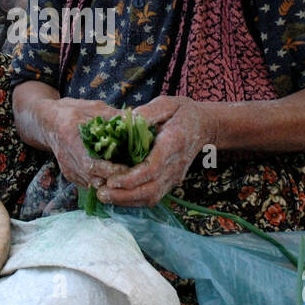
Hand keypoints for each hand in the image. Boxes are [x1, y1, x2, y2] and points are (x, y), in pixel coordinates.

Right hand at [42, 98, 130, 190]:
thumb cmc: (72, 111)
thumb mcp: (92, 108)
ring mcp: (68, 169)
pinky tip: (116, 175)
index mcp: (70, 137)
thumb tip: (138, 120)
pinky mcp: (71, 175)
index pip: (90, 163)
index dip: (110, 169)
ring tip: (128, 175)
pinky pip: (90, 184)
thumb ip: (113, 116)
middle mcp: (67, 158)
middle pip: (93, 178)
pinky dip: (104, 182)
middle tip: (135, 174)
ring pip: (92, 184)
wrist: (48, 122)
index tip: (128, 166)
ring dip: (110, 182)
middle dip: (114, 179)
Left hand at [97, 96, 211, 207]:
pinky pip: (154, 196)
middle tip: (101, 193)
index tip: (111, 180)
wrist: (204, 125)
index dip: (131, 178)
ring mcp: (175, 175)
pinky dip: (134, 200)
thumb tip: (125, 122)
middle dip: (124, 195)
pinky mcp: (172, 181)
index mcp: (173, 143)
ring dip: (127, 200)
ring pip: (152, 196)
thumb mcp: (165, 104)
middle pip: (151, 189)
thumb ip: (146, 113)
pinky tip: (117, 196)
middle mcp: (175, 164)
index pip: (153, 168)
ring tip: (104, 196)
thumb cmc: (181, 112)